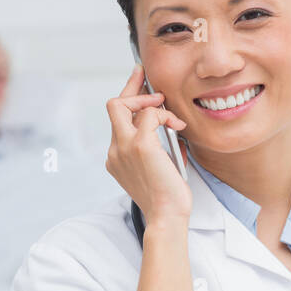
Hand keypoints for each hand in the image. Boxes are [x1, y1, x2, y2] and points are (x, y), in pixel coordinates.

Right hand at [105, 64, 192, 226]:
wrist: (167, 216)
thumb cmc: (168, 198)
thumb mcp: (160, 168)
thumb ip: (158, 147)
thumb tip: (171, 127)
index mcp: (117, 158)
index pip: (117, 120)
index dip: (128, 100)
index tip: (139, 84)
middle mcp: (115, 151)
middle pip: (113, 106)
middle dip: (130, 86)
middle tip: (144, 73)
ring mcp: (124, 147)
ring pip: (123, 105)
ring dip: (148, 101)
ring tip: (168, 110)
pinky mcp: (140, 145)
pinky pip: (150, 115)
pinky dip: (165, 116)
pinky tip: (177, 126)